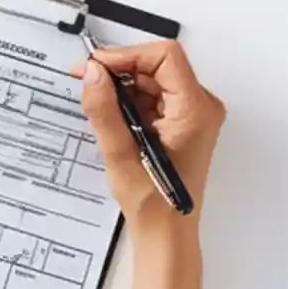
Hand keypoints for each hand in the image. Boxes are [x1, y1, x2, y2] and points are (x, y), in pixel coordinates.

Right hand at [75, 41, 224, 231]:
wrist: (166, 232)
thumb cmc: (154, 203)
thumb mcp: (121, 154)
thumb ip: (104, 110)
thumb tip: (92, 74)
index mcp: (195, 110)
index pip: (165, 57)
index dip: (127, 56)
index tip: (97, 67)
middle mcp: (200, 107)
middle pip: (157, 64)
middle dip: (120, 70)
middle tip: (87, 82)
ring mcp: (191, 113)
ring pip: (151, 78)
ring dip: (121, 87)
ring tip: (100, 109)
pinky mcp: (180, 120)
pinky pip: (151, 94)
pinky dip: (128, 100)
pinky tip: (113, 119)